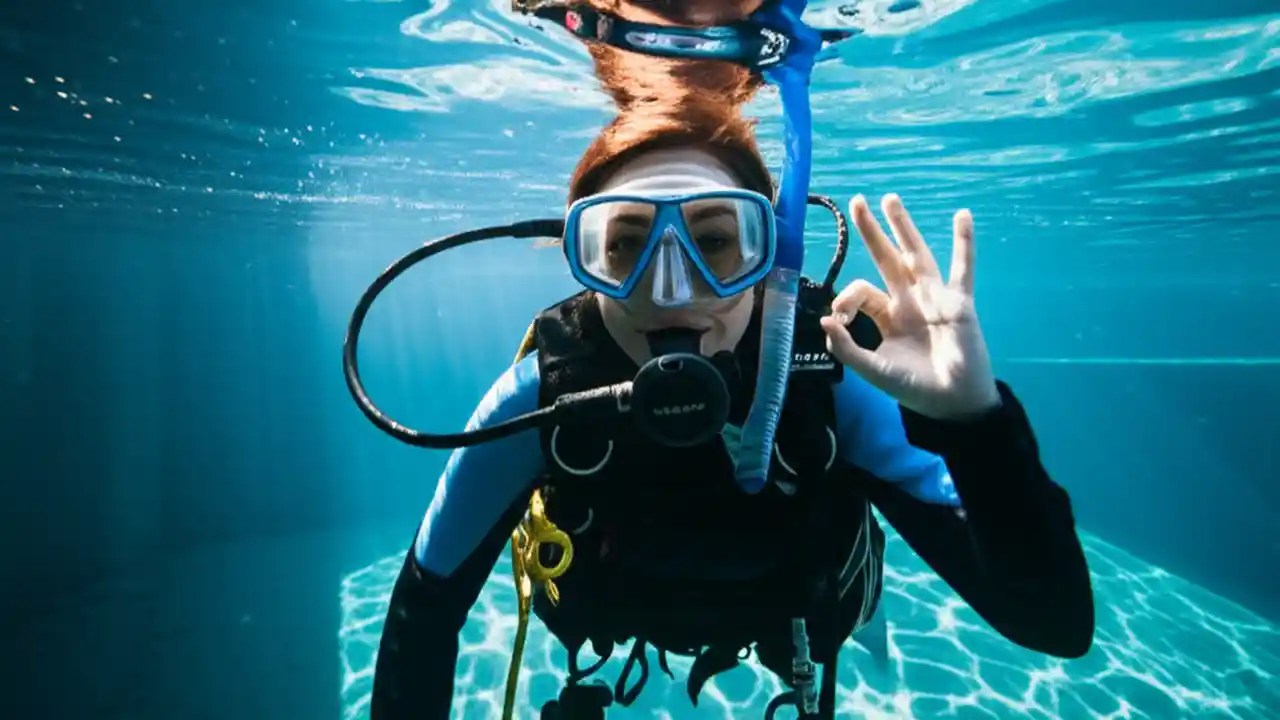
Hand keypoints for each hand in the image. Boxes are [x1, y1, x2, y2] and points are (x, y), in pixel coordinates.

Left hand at [819, 194, 1000, 420]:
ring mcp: (934, 298)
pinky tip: (963, 216)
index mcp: (886, 316)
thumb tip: (825, 321)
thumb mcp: (874, 370)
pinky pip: (962, 267)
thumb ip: (848, 349)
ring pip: (916, 255)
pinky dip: (964, 242)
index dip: (845, 299)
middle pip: (885, 259)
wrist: (952, 401)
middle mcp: (908, 301)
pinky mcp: (958, 302)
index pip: (861, 292)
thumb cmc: (913, 387)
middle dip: (871, 232)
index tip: (839, 318)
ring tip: (891, 199)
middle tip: (857, 201)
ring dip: (904, 226)